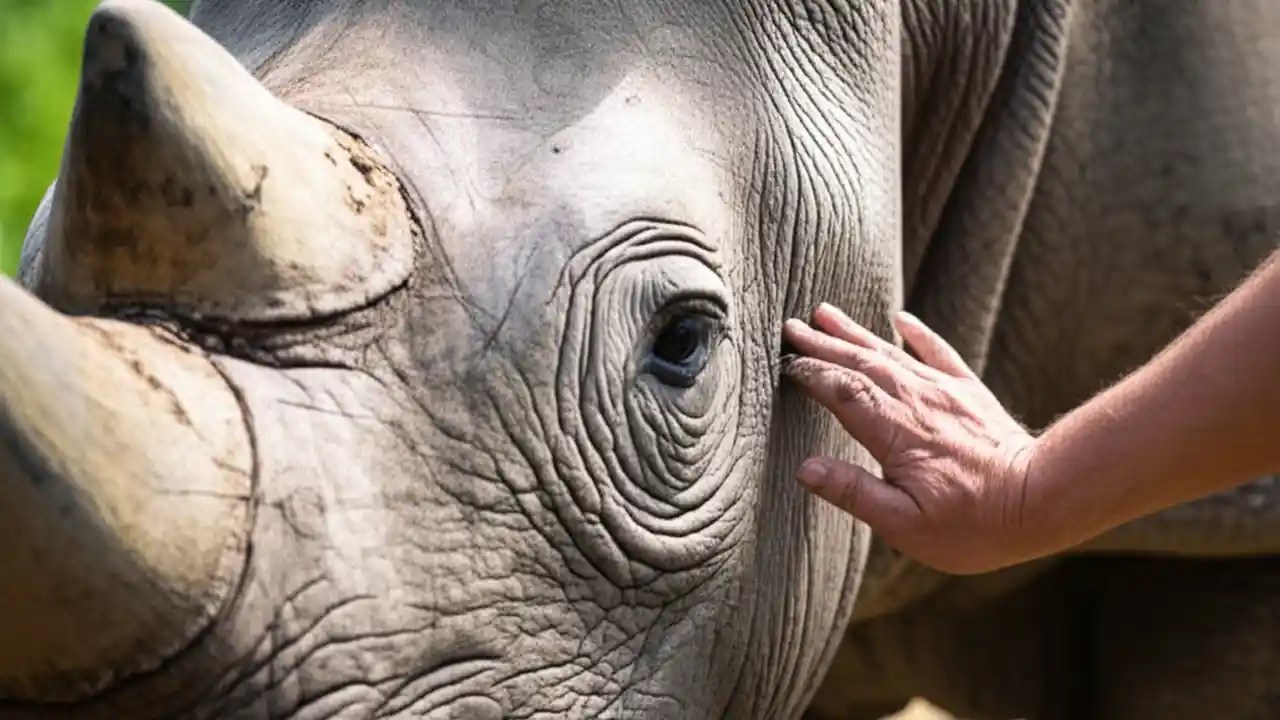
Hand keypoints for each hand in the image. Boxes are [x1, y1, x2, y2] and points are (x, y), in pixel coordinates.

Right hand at [782, 304, 1038, 574]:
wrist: (1043, 501)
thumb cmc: (972, 526)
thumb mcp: (904, 526)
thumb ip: (854, 493)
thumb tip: (805, 468)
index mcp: (895, 434)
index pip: (842, 392)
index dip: (810, 374)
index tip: (783, 364)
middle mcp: (916, 403)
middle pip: (860, 363)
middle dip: (822, 345)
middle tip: (789, 326)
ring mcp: (944, 393)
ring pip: (891, 352)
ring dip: (855, 333)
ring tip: (825, 313)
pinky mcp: (969, 394)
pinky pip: (939, 353)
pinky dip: (917, 333)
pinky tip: (900, 319)